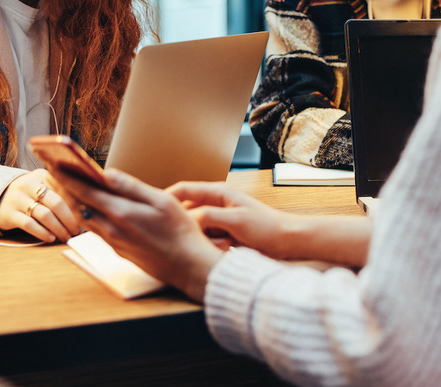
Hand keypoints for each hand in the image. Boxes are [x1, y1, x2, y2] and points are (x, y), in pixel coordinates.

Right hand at [0, 169, 81, 242]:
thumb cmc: (29, 194)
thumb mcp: (41, 185)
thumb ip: (59, 191)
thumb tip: (84, 210)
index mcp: (42, 175)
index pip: (64, 188)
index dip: (77, 203)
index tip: (87, 215)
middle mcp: (29, 185)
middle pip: (56, 202)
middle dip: (70, 219)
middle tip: (77, 231)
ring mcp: (18, 199)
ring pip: (44, 215)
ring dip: (58, 228)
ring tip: (66, 236)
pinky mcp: (9, 214)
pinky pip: (28, 224)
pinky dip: (42, 232)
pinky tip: (51, 238)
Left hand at [50, 168, 223, 300]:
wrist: (187, 266)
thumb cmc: (180, 230)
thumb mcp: (161, 200)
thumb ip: (131, 187)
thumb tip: (108, 174)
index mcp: (121, 213)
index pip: (85, 192)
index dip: (68, 177)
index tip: (55, 164)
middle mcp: (112, 229)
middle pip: (80, 206)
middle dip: (68, 189)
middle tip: (58, 173)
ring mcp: (113, 242)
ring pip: (86, 220)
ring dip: (77, 203)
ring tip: (72, 188)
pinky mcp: (118, 251)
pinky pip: (97, 231)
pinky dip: (90, 216)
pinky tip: (95, 209)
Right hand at [168, 181, 295, 258]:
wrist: (288, 242)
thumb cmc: (268, 227)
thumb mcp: (235, 221)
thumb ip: (208, 217)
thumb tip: (185, 219)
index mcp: (218, 193)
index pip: (183, 190)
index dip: (165, 199)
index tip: (151, 212)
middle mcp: (215, 204)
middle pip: (186, 212)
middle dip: (187, 227)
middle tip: (188, 238)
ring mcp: (217, 220)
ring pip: (195, 229)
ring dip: (202, 239)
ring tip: (222, 244)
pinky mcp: (221, 234)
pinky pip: (205, 240)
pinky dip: (210, 247)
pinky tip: (224, 250)